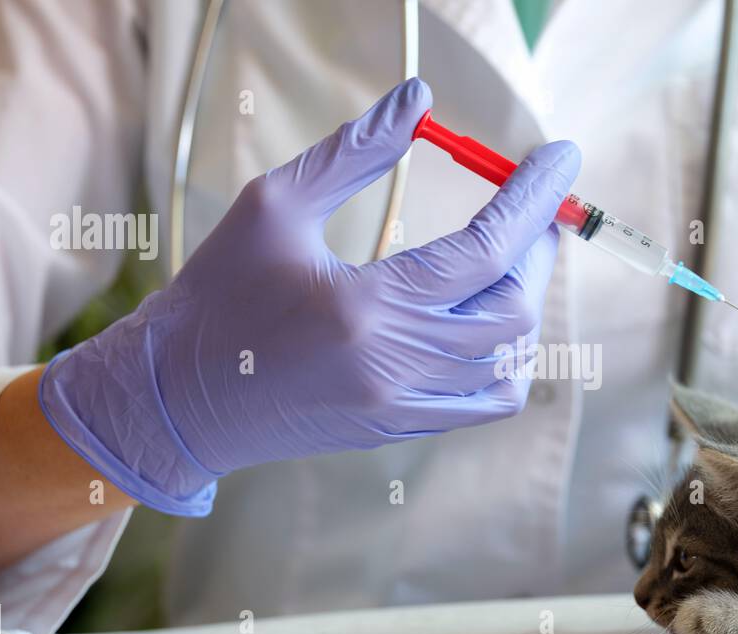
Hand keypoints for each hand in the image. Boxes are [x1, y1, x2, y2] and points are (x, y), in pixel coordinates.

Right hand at [39, 78, 580, 514]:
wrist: (175, 400)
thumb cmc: (216, 294)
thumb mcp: (272, 205)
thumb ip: (352, 151)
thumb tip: (419, 100)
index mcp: (365, 309)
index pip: (485, 250)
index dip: (533, 198)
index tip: (562, 159)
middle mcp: (394, 367)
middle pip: (512, 310)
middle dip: (536, 250)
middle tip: (533, 210)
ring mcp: (401, 408)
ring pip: (510, 363)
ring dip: (526, 305)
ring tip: (513, 262)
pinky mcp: (397, 429)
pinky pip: (485, 403)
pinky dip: (507, 360)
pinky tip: (490, 325)